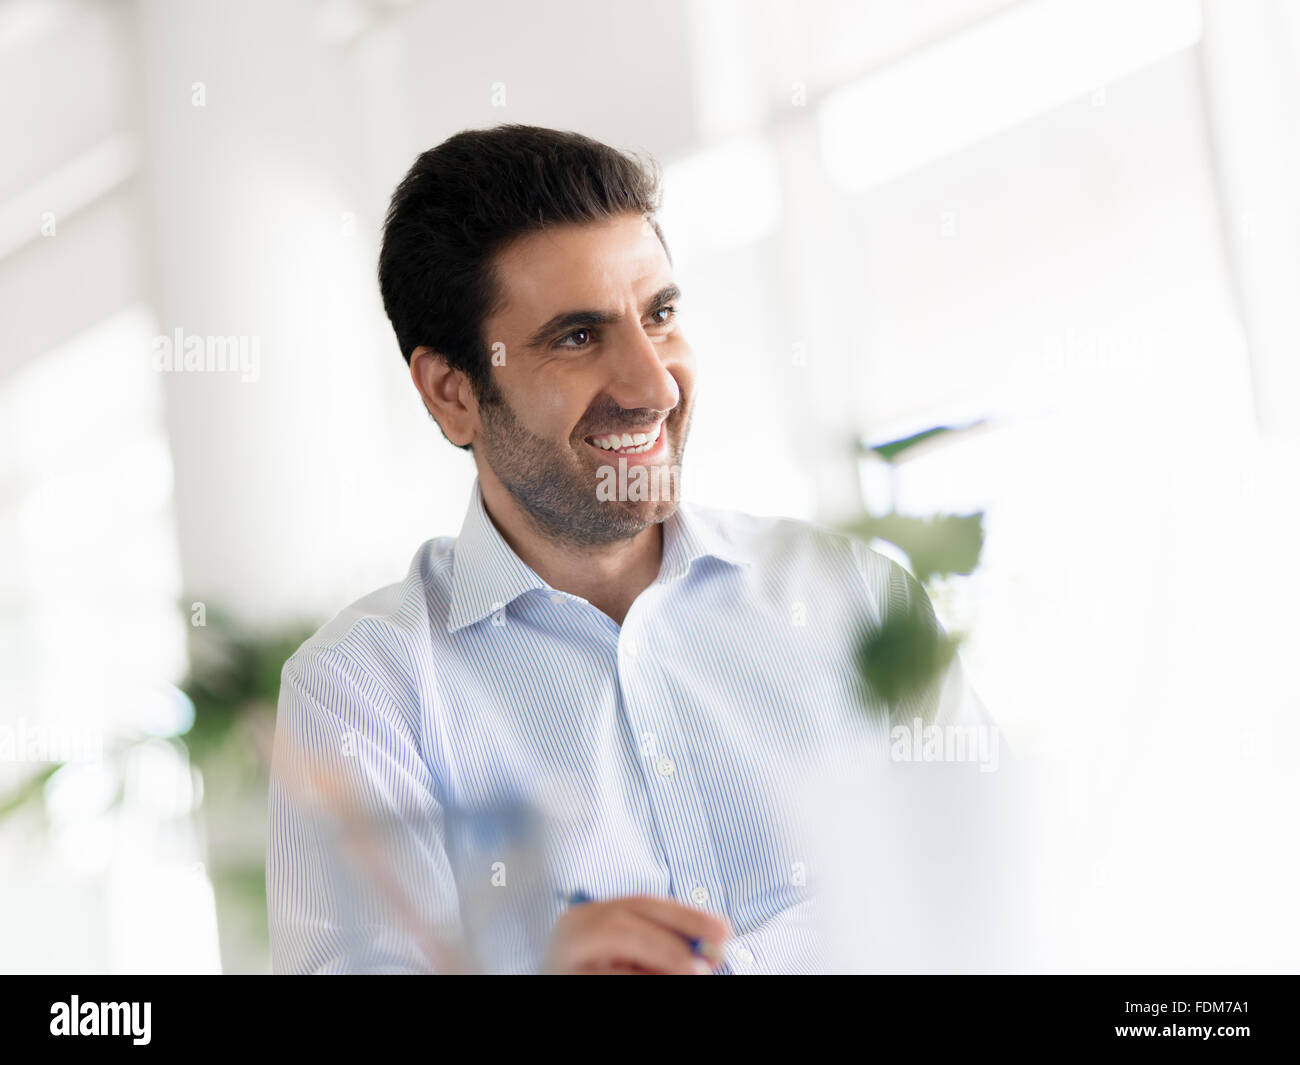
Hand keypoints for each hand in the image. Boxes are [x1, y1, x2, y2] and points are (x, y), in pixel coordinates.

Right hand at [541, 894, 731, 973]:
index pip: (641, 905)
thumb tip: (709, 950)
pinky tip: (660, 984)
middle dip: (675, 934)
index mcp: (588, 916)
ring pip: (615, 944)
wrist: (546, 989)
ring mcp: (561, 959)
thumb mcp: (628, 958)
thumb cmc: (595, 971)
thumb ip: (660, 946)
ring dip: (662, 956)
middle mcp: (570, 930)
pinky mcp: (561, 980)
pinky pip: (606, 978)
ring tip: (696, 972)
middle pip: (625, 920)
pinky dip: (637, 979)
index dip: (686, 914)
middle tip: (713, 955)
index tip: (725, 928)